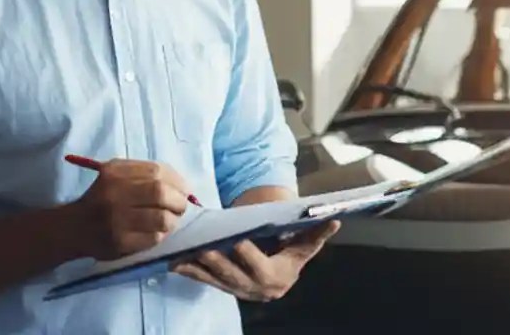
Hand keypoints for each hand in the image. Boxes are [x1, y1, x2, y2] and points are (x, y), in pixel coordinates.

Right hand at [67, 159, 191, 259]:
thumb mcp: (116, 176)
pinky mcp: (120, 242)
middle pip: (161, 193)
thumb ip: (145, 174)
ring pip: (162, 218)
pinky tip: (158, 232)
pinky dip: (162, 234)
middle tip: (181, 207)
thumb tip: (182, 185)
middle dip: (178, 201)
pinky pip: (154, 237)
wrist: (73, 227)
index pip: (157, 172)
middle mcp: (114, 194)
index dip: (177, 181)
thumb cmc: (102, 198)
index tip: (183, 189)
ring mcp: (116, 220)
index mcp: (114, 173)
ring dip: (173, 220)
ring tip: (171, 220)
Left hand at [171, 221, 340, 300]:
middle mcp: (255, 289)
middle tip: (202, 247)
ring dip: (197, 268)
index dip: (249, 256)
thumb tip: (335, 220)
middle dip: (216, 262)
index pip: (261, 268)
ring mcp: (237, 290)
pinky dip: (190, 272)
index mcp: (277, 278)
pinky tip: (175, 261)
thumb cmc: (291, 252)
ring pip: (215, 280)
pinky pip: (204, 281)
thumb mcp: (305, 244)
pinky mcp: (223, 287)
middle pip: (234, 276)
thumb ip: (317, 234)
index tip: (237, 241)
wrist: (279, 274)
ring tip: (182, 255)